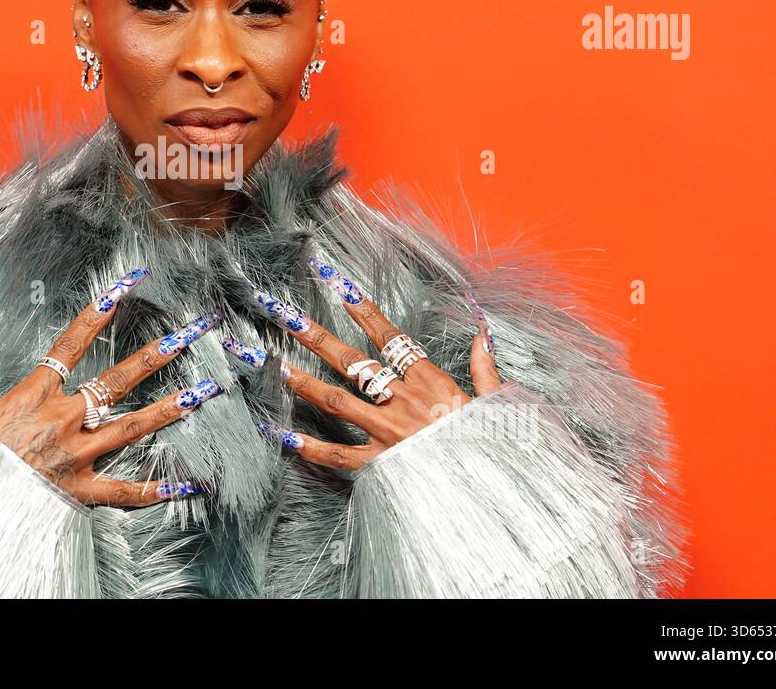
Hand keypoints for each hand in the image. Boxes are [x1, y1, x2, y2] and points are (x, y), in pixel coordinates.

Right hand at [0, 268, 222, 505]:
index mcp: (35, 395)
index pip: (71, 342)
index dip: (98, 312)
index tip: (125, 286)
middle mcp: (63, 420)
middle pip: (117, 380)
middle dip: (156, 354)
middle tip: (190, 334)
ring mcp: (76, 457)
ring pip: (132, 428)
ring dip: (171, 408)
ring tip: (205, 392)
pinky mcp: (80, 493)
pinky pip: (124, 492)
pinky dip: (156, 490)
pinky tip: (190, 484)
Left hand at [234, 258, 500, 469]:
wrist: (495, 485)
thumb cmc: (494, 446)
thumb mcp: (496, 403)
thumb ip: (485, 370)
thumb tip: (483, 336)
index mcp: (430, 382)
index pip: (391, 338)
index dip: (365, 312)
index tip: (341, 289)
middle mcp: (404, 402)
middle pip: (354, 364)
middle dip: (319, 339)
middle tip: (290, 319)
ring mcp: (389, 432)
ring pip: (339, 402)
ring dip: (306, 384)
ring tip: (279, 367)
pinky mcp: (382, 464)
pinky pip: (341, 455)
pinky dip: (313, 448)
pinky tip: (287, 437)